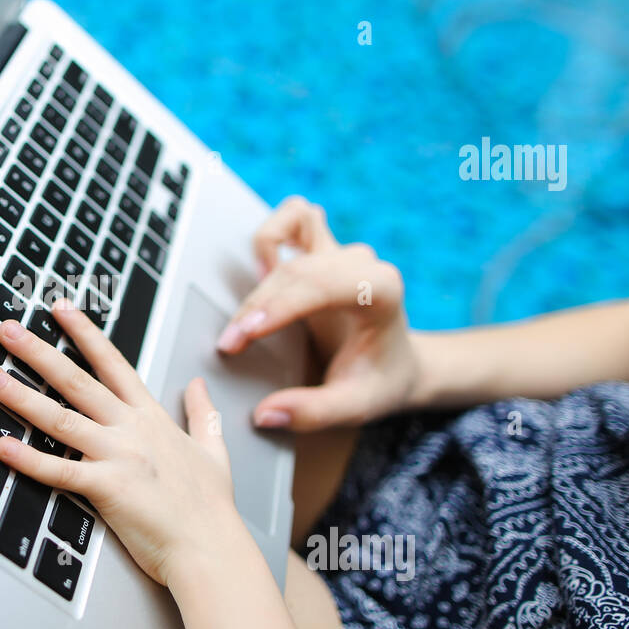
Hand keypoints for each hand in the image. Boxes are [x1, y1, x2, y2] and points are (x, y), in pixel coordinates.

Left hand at [0, 300, 254, 587]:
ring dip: (20, 396)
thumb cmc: (212, 508)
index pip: (112, 364)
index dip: (84, 334)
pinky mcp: (107, 488)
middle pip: (76, 381)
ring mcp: (118, 456)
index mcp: (151, 418)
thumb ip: (202, 413)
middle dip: (39, 352)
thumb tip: (198, 384)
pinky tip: (0, 446)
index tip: (61, 309)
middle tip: (7, 329)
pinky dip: (27, 459)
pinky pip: (59, 471)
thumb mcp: (214, 449)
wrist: (212, 548)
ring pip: (59, 417)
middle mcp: (131, 430)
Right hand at [216, 195, 419, 431]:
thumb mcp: (355, 406)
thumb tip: (266, 413)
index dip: (277, 308)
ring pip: (291, 234)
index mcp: (382, 290)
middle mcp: (362, 263)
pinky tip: (263, 269)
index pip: (323, 285)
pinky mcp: (325, 246)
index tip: (243, 337)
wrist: (398, 363)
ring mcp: (342, 249)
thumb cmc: (379, 380)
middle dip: (257, 305)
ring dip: (263, 268)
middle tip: (230, 344)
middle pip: (296, 269)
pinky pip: (296, 215)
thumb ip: (314, 412)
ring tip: (249, 313)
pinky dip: (274, 233)